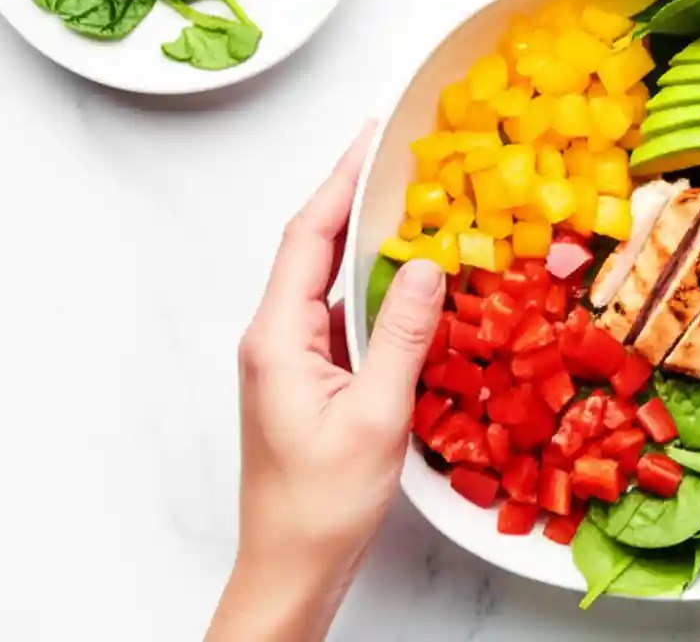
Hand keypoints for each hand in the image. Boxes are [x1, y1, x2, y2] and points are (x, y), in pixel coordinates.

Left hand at [207, 123, 445, 641]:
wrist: (292, 564)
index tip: (369, 137)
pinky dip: (370, 291)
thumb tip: (423, 266)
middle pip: (313, 250)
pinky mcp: (307, 380)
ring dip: (362, 244)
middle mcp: (275, 338)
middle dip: (351, 199)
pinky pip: (339, 317)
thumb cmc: (323, 502)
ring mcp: (289, 360)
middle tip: (396, 158)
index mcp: (278, 337)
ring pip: (327, 283)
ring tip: (407, 208)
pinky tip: (404, 286)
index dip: (339, 181)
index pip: (308, 237)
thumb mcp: (376, 415)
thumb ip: (402, 336)